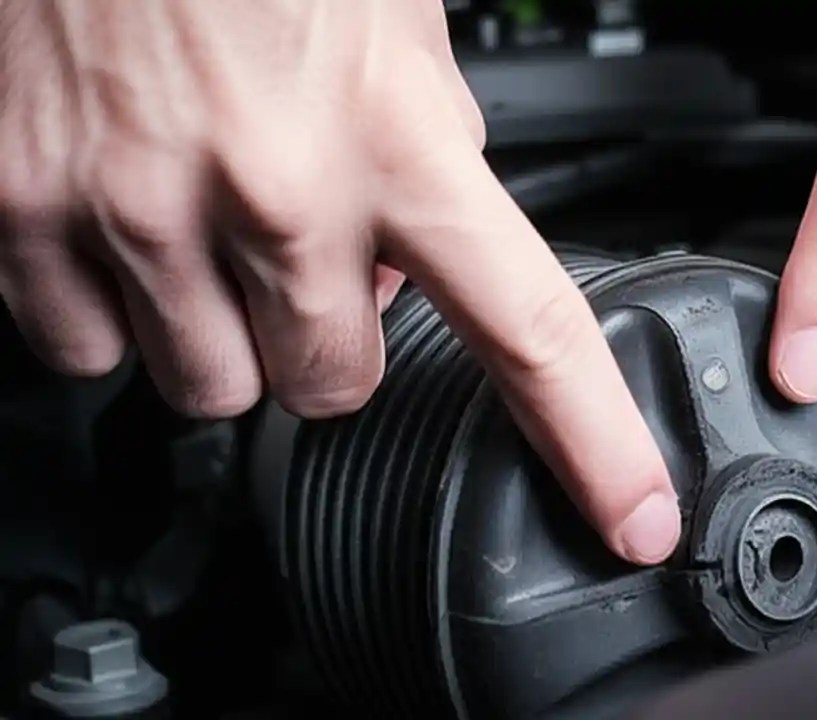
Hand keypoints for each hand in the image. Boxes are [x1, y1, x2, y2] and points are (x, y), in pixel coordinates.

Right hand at [0, 0, 679, 564]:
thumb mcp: (398, 32)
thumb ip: (429, 161)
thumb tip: (417, 271)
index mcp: (394, 139)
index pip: (527, 331)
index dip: (593, 444)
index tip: (634, 516)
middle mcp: (274, 191)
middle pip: (332, 387)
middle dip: (330, 340)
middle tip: (306, 254)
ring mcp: (140, 210)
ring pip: (213, 388)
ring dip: (226, 331)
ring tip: (211, 226)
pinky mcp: (27, 212)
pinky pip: (88, 352)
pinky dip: (117, 311)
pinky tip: (132, 226)